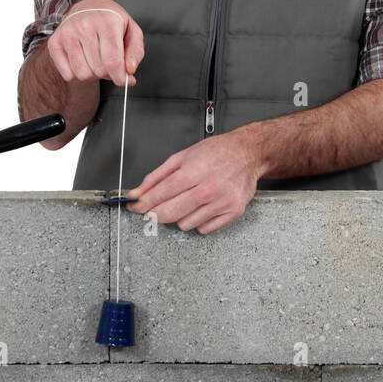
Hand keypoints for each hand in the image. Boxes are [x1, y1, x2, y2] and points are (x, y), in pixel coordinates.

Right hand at [46, 0, 144, 86]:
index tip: (123, 80)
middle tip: (108, 62)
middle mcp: (85, 25)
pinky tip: (82, 60)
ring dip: (92, 74)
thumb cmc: (112, 22)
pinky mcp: (54, 43)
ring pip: (82, 74)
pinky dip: (77, 73)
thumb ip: (135, 53)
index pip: (112, 61)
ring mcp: (67, 33)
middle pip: (99, 70)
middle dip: (107, 72)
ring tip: (95, 60)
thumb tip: (129, 71)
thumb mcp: (132, 31)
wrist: (87, 7)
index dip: (120, 77)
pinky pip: (68, 74)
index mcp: (107, 21)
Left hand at [126, 127, 264, 233]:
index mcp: (193, 172)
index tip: (135, 207)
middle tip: (153, 209)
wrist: (247, 152)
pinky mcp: (233, 212)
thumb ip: (156, 177)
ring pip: (185, 224)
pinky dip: (198, 221)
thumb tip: (137, 193)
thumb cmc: (216, 152)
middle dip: (155, 213)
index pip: (159, 195)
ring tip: (187, 201)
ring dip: (179, 216)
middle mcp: (208, 189)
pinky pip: (204, 229)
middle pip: (169, 213)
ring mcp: (222, 203)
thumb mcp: (182, 157)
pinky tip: (201, 207)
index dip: (142, 203)